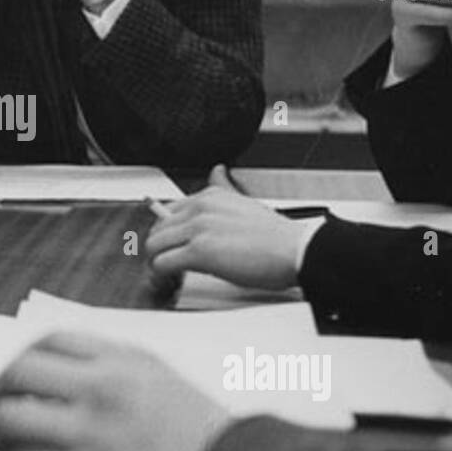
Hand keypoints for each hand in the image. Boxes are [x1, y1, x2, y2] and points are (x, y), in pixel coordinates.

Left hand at [0, 330, 232, 450]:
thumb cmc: (198, 436)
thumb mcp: (158, 377)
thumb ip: (111, 365)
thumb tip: (61, 369)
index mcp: (120, 361)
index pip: (49, 340)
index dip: (23, 353)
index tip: (18, 369)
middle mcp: (98, 390)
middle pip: (18, 371)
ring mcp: (84, 434)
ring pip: (7, 418)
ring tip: (3, 433)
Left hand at [145, 165, 301, 290]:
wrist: (296, 251)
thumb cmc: (276, 237)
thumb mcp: (244, 203)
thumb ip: (224, 188)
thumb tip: (217, 171)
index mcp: (210, 195)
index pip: (168, 212)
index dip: (167, 233)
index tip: (171, 246)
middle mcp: (201, 208)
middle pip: (157, 229)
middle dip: (160, 249)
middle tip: (170, 263)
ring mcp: (198, 228)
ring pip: (154, 246)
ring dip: (159, 262)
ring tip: (171, 274)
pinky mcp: (199, 251)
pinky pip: (162, 263)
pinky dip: (163, 274)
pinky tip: (174, 279)